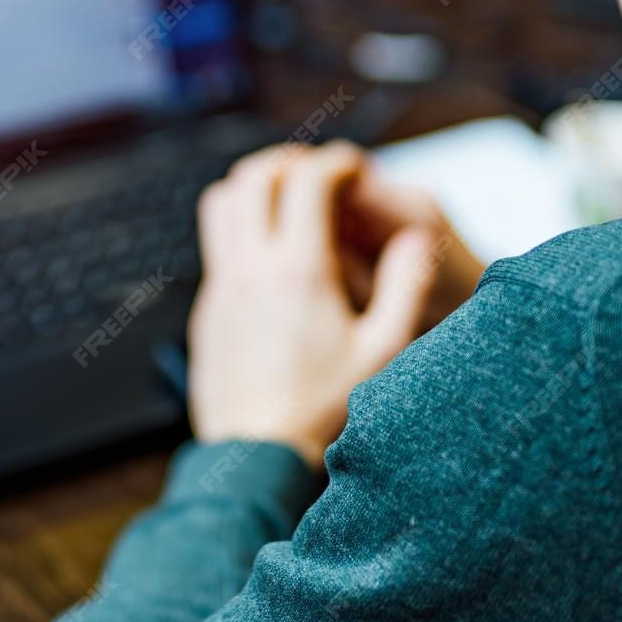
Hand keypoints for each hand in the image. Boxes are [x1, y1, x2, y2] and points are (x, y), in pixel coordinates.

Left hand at [186, 141, 485, 469]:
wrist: (257, 459)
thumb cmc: (325, 412)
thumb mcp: (383, 352)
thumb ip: (404, 286)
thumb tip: (416, 237)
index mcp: (299, 272)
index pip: (307, 180)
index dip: (335, 162)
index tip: (354, 169)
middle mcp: (251, 269)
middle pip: (254, 176)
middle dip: (290, 162)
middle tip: (319, 175)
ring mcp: (221, 287)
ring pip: (221, 202)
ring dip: (255, 188)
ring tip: (289, 202)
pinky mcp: (206, 310)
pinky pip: (215, 245)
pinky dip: (241, 227)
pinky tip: (271, 256)